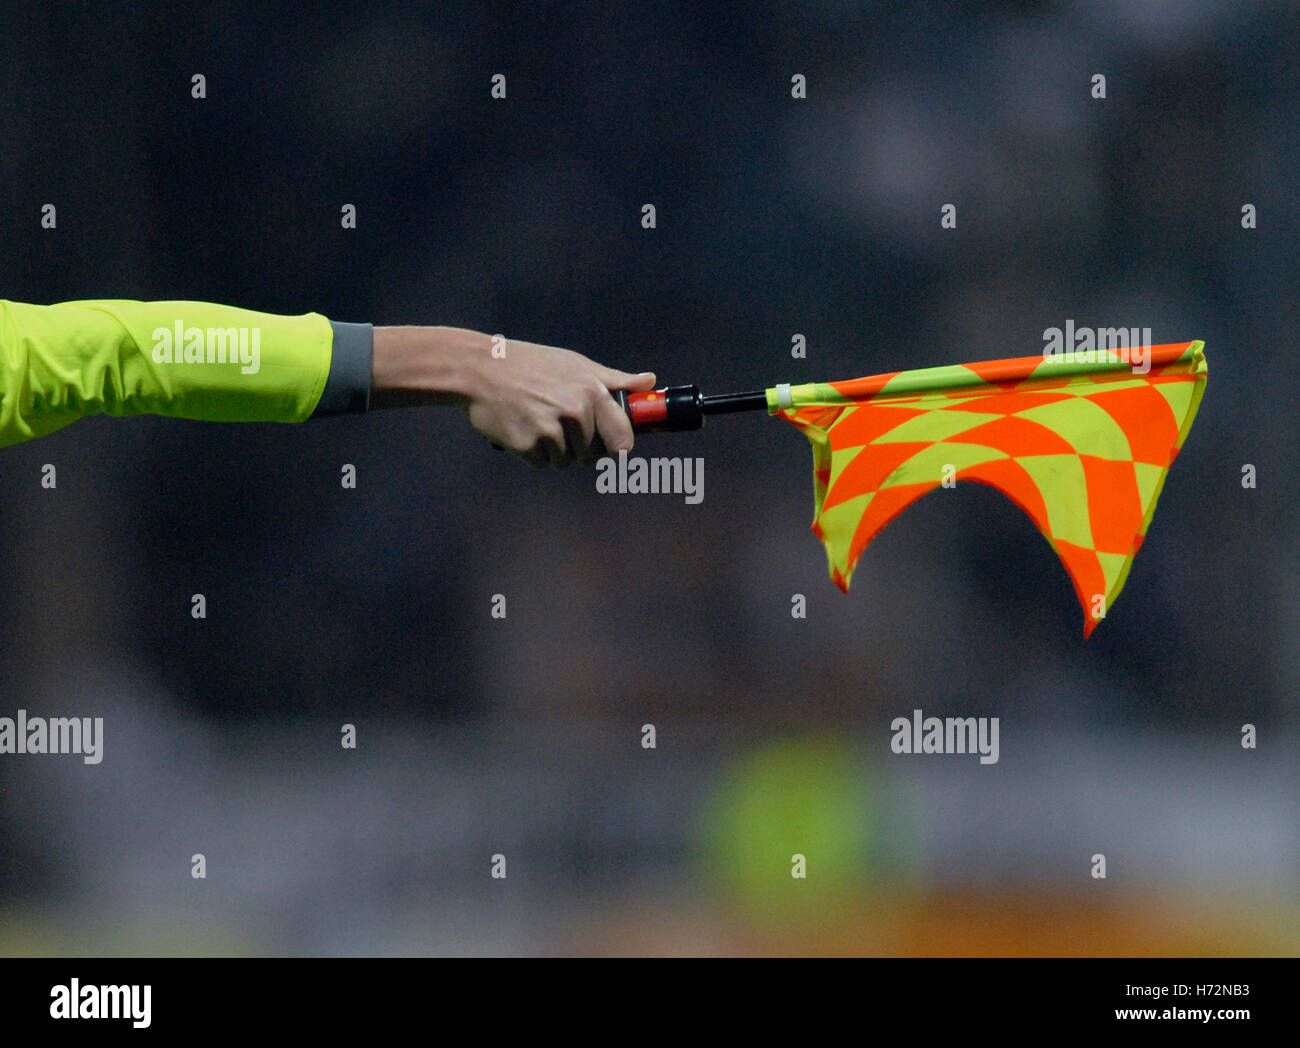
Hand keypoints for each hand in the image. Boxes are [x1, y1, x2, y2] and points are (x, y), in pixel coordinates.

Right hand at [370, 326, 655, 466]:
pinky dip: (534, 453)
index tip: (613, 449)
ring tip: (538, 421)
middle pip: (593, 454)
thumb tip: (649, 382)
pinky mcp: (527, 445)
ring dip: (555, 450)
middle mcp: (575, 412)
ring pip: (567, 461)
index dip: (619, 448)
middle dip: (580, 447)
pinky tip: (523, 429)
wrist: (480, 369)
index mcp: (592, 392)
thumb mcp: (576, 365)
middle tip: (560, 424)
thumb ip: (614, 380)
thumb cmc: (532, 364)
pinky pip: (542, 463)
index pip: (623, 439)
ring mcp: (550, 430)